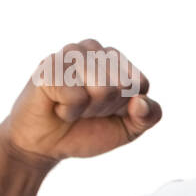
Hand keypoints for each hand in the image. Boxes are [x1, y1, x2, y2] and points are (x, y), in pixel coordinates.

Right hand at [0, 39, 161, 166]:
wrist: (46, 146)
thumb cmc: (87, 130)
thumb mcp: (129, 129)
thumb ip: (148, 116)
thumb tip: (140, 102)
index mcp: (115, 59)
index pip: (140, 83)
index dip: (127, 107)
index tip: (108, 110)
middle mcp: (93, 49)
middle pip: (122, 85)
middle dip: (106, 107)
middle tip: (85, 109)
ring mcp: (69, 54)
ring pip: (102, 87)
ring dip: (88, 109)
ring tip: (71, 106)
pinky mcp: (49, 67)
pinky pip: (77, 96)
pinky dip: (69, 111)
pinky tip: (56, 105)